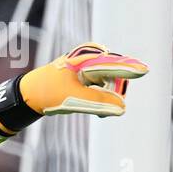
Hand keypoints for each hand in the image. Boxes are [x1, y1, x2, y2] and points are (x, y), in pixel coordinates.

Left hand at [21, 42, 147, 116]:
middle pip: (115, 74)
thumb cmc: (47, 92)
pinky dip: (103, 97)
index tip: (144, 70)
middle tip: (112, 108)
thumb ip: (98, 102)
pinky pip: (104, 85)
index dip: (128, 69)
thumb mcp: (72, 99)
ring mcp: (90, 66)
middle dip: (114, 92)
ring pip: (111, 81)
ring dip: (109, 96)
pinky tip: (100, 110)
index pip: (111, 64)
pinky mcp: (88, 75)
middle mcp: (89, 59)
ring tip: (100, 112)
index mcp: (84, 59)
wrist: (28, 94)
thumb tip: (121, 108)